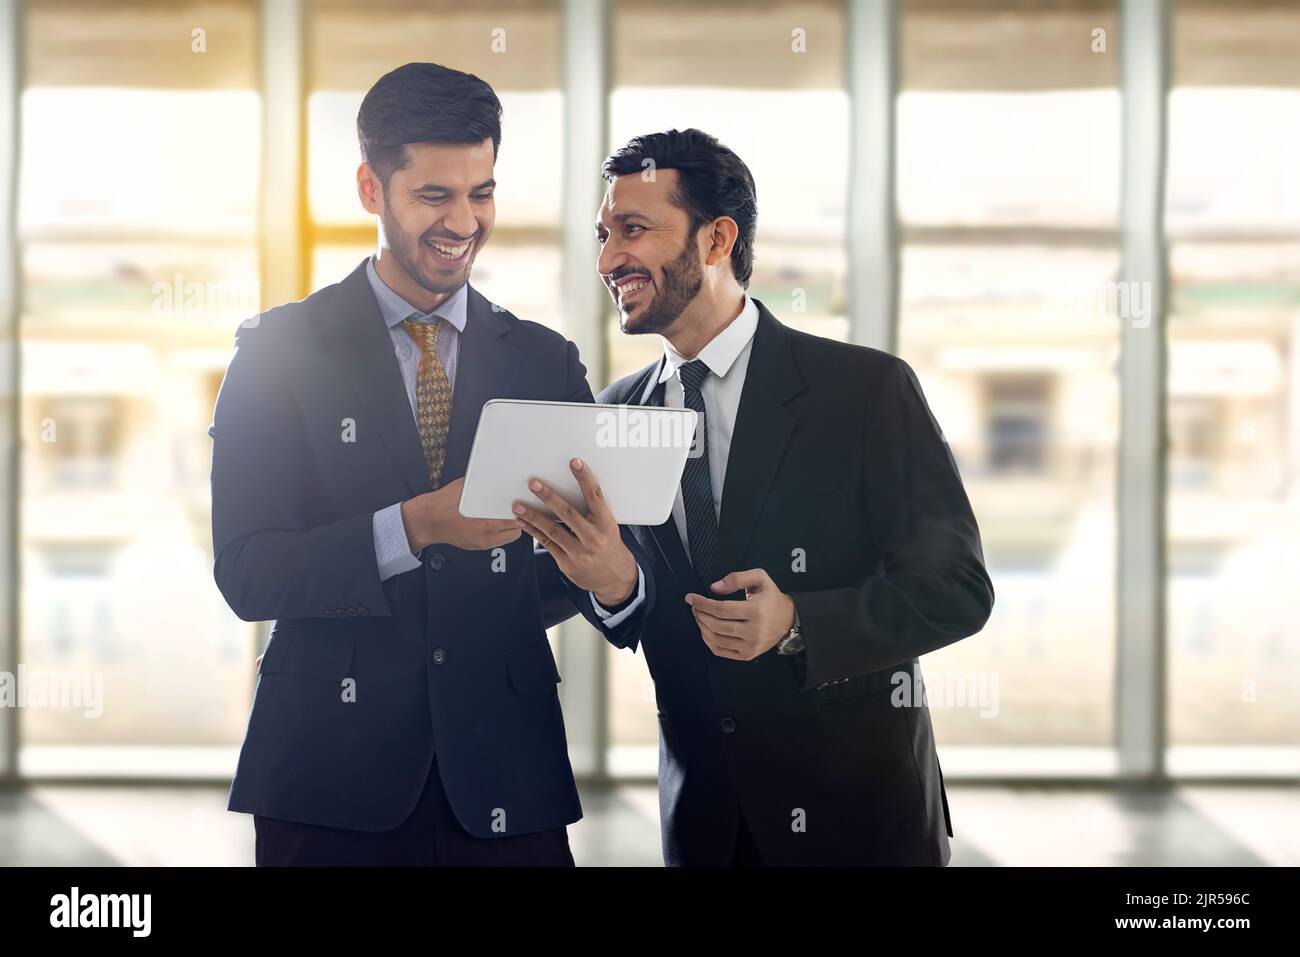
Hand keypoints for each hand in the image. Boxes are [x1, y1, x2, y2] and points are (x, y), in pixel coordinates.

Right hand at [400, 477, 521, 551]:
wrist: (427, 520)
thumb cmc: (443, 503)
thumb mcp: (466, 487)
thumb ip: (485, 485)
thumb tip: (498, 477)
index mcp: (486, 517)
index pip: (516, 515)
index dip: (522, 507)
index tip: (523, 500)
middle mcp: (487, 532)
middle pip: (518, 526)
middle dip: (520, 517)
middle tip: (519, 508)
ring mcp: (484, 541)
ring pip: (512, 536)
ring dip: (512, 527)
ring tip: (508, 516)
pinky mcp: (479, 546)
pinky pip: (500, 541)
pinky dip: (502, 533)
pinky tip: (496, 524)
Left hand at [512, 458, 637, 605]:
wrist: (614, 578)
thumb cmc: (608, 546)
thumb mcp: (609, 527)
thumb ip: (594, 511)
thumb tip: (575, 486)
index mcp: (606, 524)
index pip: (595, 496)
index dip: (585, 478)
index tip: (575, 463)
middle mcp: (593, 537)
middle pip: (568, 513)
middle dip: (549, 497)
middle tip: (534, 484)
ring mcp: (579, 552)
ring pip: (552, 530)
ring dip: (533, 516)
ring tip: (518, 505)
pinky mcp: (566, 563)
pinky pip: (547, 544)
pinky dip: (533, 531)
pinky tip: (522, 522)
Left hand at [685, 568, 795, 660]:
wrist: (788, 619)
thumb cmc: (771, 598)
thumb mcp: (760, 578)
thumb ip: (736, 578)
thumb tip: (714, 588)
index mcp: (756, 611)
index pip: (721, 609)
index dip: (702, 603)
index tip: (691, 598)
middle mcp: (753, 631)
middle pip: (716, 625)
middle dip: (700, 614)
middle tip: (695, 606)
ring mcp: (750, 646)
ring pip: (716, 639)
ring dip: (702, 626)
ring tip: (699, 615)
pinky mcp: (747, 655)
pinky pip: (720, 651)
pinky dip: (708, 640)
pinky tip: (705, 630)